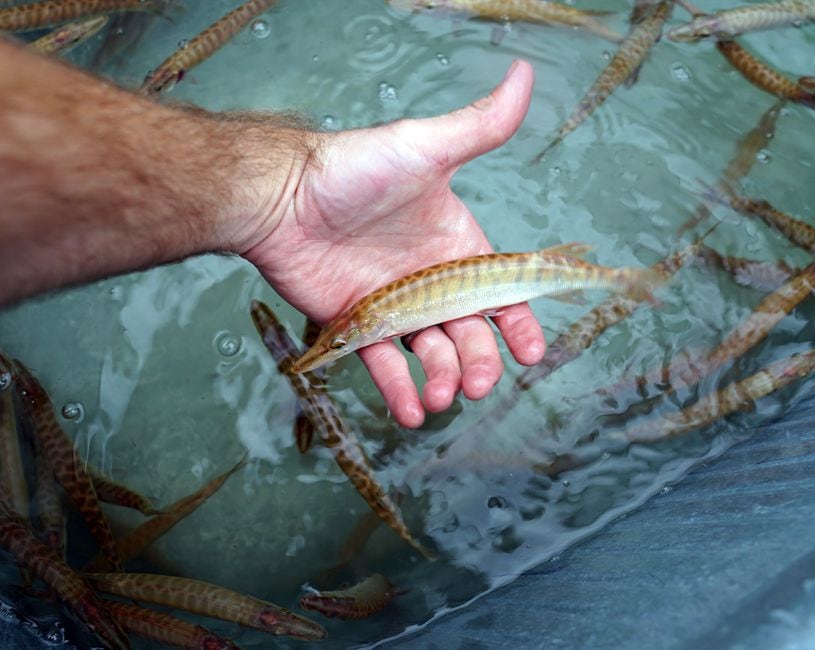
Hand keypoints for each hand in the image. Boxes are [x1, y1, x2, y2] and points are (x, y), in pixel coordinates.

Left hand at [242, 60, 544, 427]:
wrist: (281, 199)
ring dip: (445, 380)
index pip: (499, 292)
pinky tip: (411, 412)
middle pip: (469, 333)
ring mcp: (393, 306)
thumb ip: (479, 127)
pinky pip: (384, 365)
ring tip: (442, 396)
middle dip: (482, 362)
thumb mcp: (425, 149)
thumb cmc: (354, 171)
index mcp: (456, 245)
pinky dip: (399, 391)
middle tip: (479, 382)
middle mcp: (429, 279)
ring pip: (431, 355)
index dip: (519, 323)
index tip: (532, 352)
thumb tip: (523, 75)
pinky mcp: (356, 325)